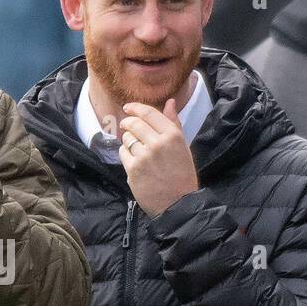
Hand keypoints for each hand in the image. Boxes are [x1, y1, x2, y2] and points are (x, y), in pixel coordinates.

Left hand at [118, 99, 199, 215]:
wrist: (178, 203)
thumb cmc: (182, 175)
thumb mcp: (183, 147)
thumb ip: (174, 123)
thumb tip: (169, 102)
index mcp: (173, 135)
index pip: (149, 113)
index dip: (135, 107)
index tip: (128, 107)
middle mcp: (158, 143)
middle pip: (134, 123)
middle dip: (127, 122)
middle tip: (126, 124)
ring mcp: (144, 156)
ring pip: (127, 138)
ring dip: (128, 140)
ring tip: (136, 149)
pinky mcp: (133, 169)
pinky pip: (123, 153)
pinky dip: (125, 154)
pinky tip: (134, 160)